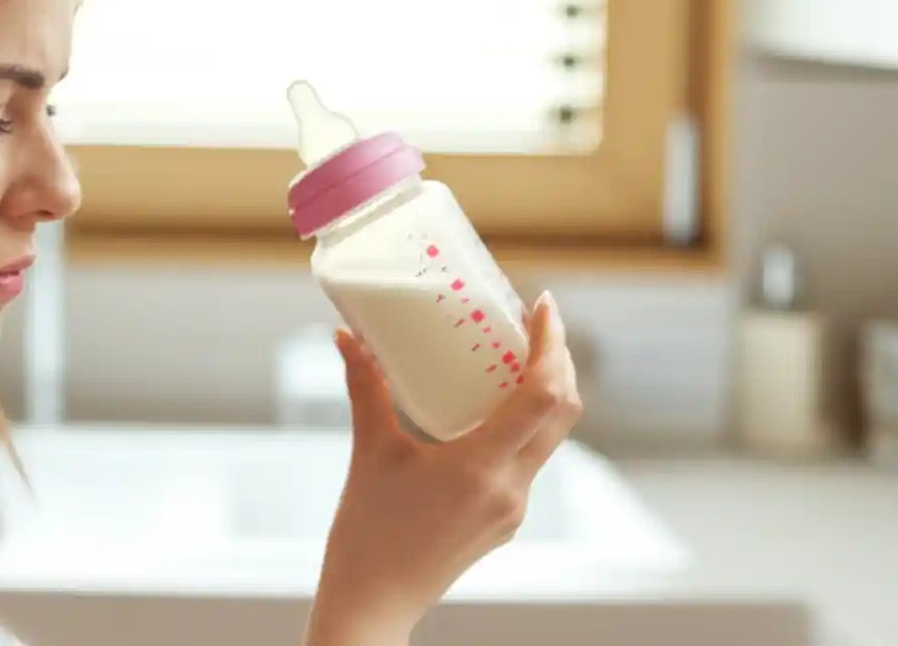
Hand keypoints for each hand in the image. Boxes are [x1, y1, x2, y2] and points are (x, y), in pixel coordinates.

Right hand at [305, 291, 581, 644]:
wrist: (374, 603)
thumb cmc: (367, 536)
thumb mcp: (369, 453)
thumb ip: (365, 389)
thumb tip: (346, 337)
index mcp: (482, 467)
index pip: (544, 396)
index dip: (552, 345)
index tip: (542, 306)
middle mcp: (510, 488)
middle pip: (563, 412)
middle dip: (558, 360)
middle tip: (535, 322)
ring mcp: (512, 507)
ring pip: (550, 437)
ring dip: (545, 392)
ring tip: (516, 356)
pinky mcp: (503, 520)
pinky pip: (528, 461)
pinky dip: (523, 425)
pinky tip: (492, 409)